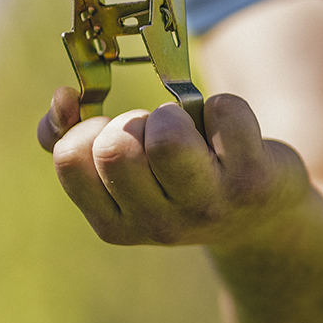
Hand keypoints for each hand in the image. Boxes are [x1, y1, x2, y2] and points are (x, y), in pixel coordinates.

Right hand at [39, 89, 309, 249]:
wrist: (261, 217)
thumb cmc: (179, 180)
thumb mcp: (124, 176)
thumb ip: (72, 136)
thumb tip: (62, 97)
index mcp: (114, 224)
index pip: (72, 158)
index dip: (90, 129)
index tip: (114, 133)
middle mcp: (158, 225)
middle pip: (116, 145)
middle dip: (134, 121)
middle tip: (158, 136)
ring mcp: (208, 205)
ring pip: (167, 134)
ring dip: (175, 113)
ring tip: (190, 131)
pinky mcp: (252, 179)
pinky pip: (223, 110)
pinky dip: (224, 106)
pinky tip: (231, 133)